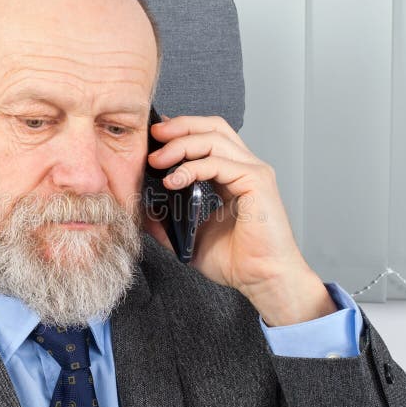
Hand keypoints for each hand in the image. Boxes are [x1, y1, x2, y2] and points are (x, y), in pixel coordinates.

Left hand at [143, 115, 335, 325]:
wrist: (262, 280)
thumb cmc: (237, 262)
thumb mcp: (191, 237)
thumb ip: (168, 222)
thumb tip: (143, 211)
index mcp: (232, 175)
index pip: (208, 137)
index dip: (182, 130)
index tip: (155, 137)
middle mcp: (245, 168)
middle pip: (213, 127)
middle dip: (180, 126)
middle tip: (154, 135)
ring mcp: (254, 172)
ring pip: (214, 139)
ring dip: (181, 145)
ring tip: (157, 160)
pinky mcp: (257, 182)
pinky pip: (219, 163)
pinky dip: (192, 168)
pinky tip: (173, 180)